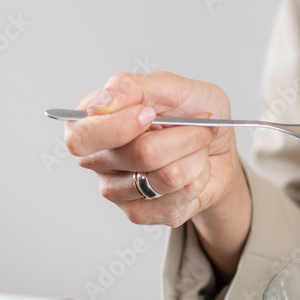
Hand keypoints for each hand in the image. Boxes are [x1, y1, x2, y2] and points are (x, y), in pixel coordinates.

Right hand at [65, 72, 249, 277]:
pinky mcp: (140, 214)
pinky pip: (179, 198)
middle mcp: (96, 159)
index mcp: (90, 122)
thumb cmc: (189, 113)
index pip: (83, 136)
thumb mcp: (169, 86)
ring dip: (196, 156)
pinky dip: (199, 177)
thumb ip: (132, 87)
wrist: (216, 147)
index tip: (152, 113)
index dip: (122, 126)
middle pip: (139, 154)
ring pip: (166, 177)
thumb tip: (101, 103)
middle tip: (200, 125)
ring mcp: (116, 191)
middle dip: (184, 136)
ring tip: (198, 146)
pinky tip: (194, 169)